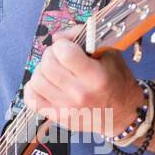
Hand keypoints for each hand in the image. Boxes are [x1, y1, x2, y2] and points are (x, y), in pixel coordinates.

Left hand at [22, 28, 141, 138]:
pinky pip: (31, 100)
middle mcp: (80, 94)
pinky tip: (46, 84)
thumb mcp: (110, 54)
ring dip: (42, 71)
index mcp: (96, 77)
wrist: (123, 114)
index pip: (65, 53)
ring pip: (37, 81)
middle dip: (51, 55)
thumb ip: (84, 38)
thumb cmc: (117, 81)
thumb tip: (58, 37)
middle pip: (47, 65)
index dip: (63, 44)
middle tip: (60, 57)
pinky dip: (33, 88)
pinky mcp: (58, 117)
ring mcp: (67, 108)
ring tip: (54, 71)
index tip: (68, 46)